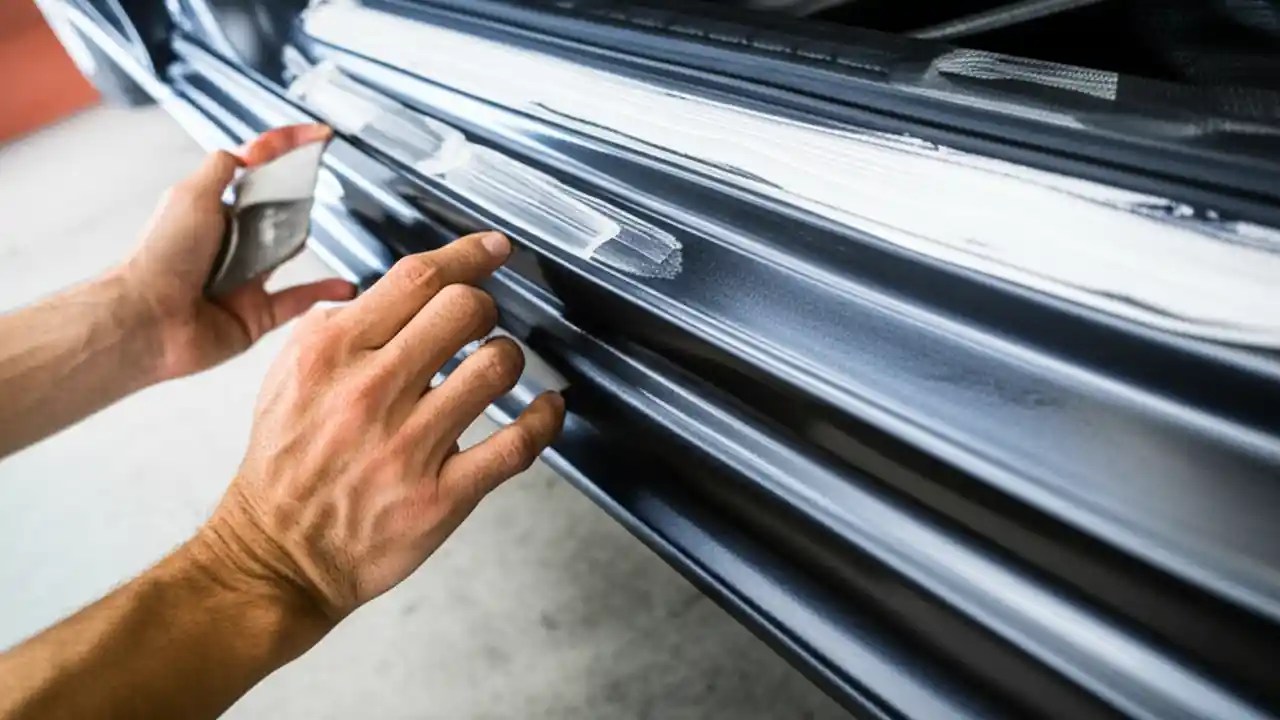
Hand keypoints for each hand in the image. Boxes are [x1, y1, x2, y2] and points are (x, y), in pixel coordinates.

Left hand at [120, 124, 354, 381]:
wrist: (150, 318)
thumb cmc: (163, 255)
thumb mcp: (190, 195)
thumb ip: (221, 169)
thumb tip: (247, 153)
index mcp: (213, 209)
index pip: (255, 168)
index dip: (286, 146)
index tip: (320, 134)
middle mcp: (230, 242)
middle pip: (274, 211)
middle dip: (296, 197)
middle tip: (321, 182)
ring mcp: (245, 278)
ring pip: (287, 253)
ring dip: (305, 239)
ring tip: (331, 227)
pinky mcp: (257, 313)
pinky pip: (298, 301)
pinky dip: (322, 293)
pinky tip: (345, 286)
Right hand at [194, 231, 564, 620]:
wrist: (277, 553)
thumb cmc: (288, 463)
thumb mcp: (290, 376)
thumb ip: (341, 327)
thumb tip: (403, 292)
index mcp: (331, 354)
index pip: (416, 278)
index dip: (468, 255)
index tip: (493, 249)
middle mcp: (370, 393)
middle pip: (464, 309)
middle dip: (484, 308)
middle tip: (480, 324)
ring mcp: (408, 446)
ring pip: (495, 368)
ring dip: (509, 359)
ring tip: (497, 368)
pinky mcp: (440, 496)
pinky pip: (517, 444)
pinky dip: (545, 419)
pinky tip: (545, 409)